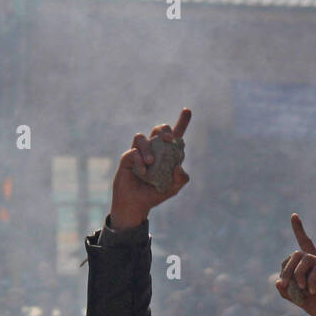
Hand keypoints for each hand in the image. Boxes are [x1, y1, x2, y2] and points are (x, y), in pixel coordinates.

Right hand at [109, 108, 191, 230]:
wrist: (136, 205)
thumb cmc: (154, 194)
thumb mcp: (172, 188)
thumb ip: (181, 179)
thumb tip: (179, 166)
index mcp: (167, 154)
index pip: (176, 135)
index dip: (182, 122)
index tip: (188, 110)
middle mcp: (153, 149)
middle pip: (159, 130)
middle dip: (165, 130)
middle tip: (169, 140)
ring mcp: (139, 152)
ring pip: (142, 137)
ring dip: (148, 149)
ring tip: (151, 163)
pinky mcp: (127, 158)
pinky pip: (133, 152)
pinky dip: (139, 161)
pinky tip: (143, 173)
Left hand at [275, 214, 315, 315]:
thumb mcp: (299, 300)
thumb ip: (288, 292)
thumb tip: (278, 282)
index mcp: (313, 265)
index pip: (306, 243)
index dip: (299, 229)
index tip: (294, 215)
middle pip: (298, 253)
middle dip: (287, 269)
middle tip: (285, 285)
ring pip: (306, 260)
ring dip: (298, 276)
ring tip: (302, 290)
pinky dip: (310, 282)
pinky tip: (312, 292)